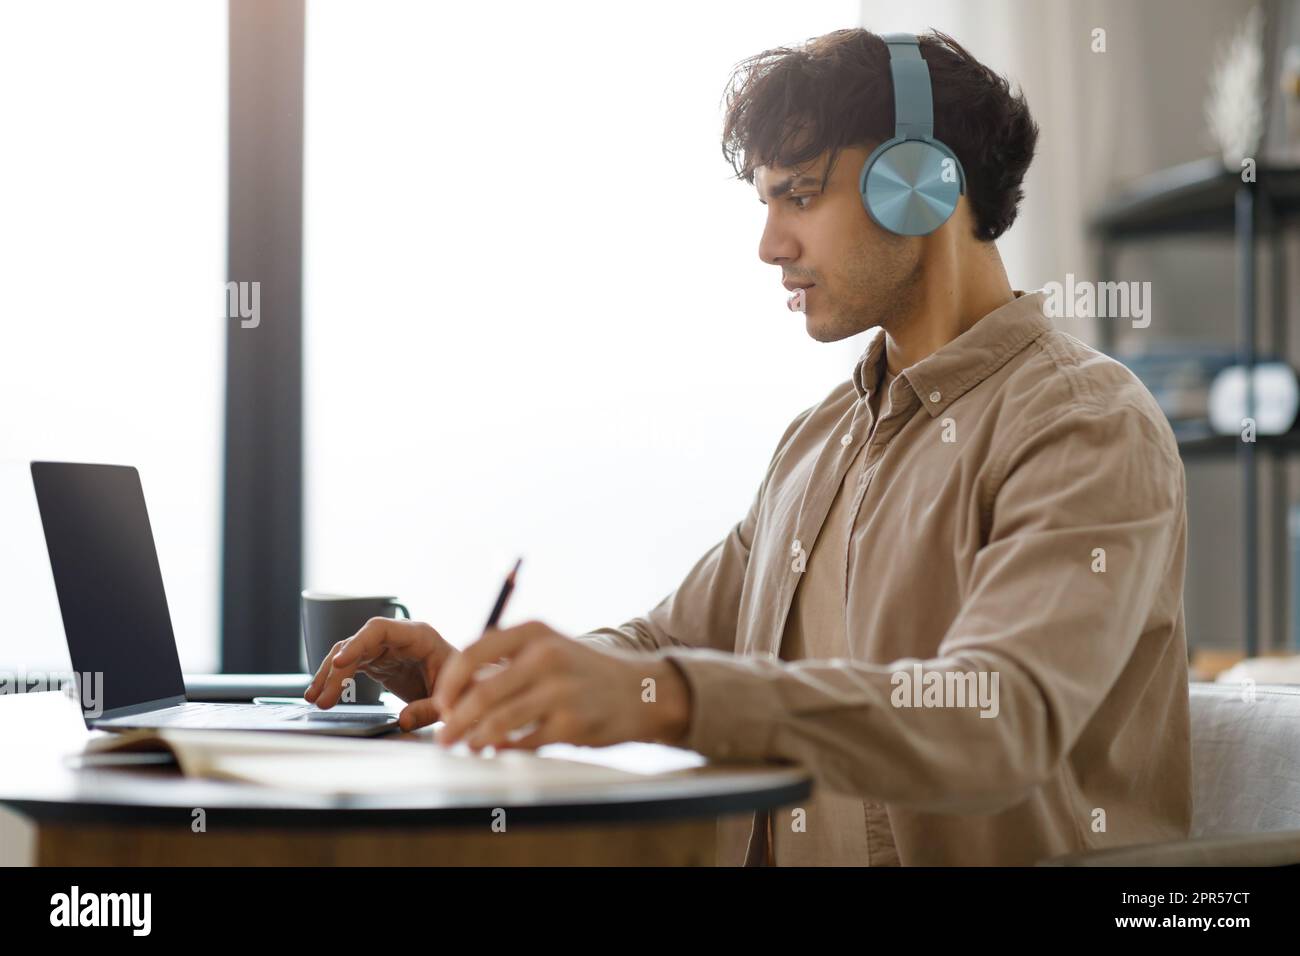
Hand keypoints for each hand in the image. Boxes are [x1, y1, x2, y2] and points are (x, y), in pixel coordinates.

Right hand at [304, 617, 458, 731]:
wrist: (470, 688)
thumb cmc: (466, 685)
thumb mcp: (452, 700)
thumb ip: (429, 709)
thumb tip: (403, 720)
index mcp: (419, 636)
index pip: (380, 629)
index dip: (357, 642)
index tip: (340, 660)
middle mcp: (399, 638)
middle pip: (358, 643)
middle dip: (337, 669)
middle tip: (323, 697)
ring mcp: (388, 650)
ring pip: (350, 654)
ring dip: (330, 675)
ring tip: (314, 698)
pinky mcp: (381, 663)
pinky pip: (352, 666)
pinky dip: (337, 680)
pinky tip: (323, 695)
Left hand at [431, 620, 691, 750]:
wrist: (641, 691)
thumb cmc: (584, 672)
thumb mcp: (548, 648)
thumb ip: (506, 661)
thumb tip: (455, 690)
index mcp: (534, 632)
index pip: (472, 654)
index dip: (449, 684)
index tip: (442, 703)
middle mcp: (546, 656)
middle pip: (480, 693)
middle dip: (454, 720)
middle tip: (444, 736)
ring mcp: (561, 690)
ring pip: (497, 722)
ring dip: (474, 739)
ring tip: (467, 746)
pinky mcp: (572, 723)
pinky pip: (523, 742)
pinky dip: (504, 749)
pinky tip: (498, 750)